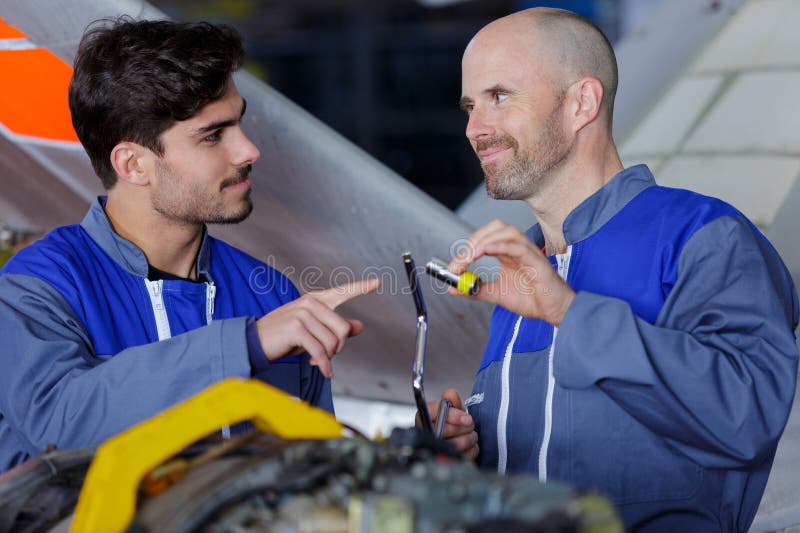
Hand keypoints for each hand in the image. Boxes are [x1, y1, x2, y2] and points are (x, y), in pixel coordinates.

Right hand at [255, 278, 379, 376]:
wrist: (255, 342)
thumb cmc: (285, 337)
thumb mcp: (313, 331)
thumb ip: (335, 327)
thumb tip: (358, 326)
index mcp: (316, 300)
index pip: (342, 291)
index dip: (361, 288)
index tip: (377, 283)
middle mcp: (310, 303)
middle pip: (343, 328)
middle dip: (338, 348)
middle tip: (327, 356)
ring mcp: (302, 313)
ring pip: (332, 342)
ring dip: (328, 357)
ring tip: (317, 360)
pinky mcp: (296, 328)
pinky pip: (320, 351)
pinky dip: (323, 364)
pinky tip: (322, 369)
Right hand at [417, 389, 478, 459]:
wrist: (455, 441)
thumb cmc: (450, 424)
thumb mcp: (451, 409)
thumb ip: (450, 400)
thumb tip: (450, 395)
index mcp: (423, 418)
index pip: (434, 412)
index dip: (453, 415)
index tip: (466, 418)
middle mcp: (426, 434)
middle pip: (446, 429)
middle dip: (465, 426)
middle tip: (469, 424)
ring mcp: (434, 450)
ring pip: (457, 444)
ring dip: (470, 437)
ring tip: (470, 434)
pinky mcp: (445, 462)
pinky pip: (464, 455)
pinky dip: (472, 449)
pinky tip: (469, 446)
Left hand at [449, 219, 574, 324]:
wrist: (555, 312)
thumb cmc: (533, 300)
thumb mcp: (497, 294)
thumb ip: (476, 289)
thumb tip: (454, 287)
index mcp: (508, 253)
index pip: (485, 238)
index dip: (467, 248)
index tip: (453, 267)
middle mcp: (518, 248)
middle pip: (495, 227)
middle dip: (474, 239)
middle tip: (461, 260)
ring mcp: (529, 252)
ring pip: (507, 232)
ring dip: (484, 241)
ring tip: (470, 256)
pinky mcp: (538, 261)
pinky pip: (519, 246)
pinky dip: (501, 245)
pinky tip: (487, 251)